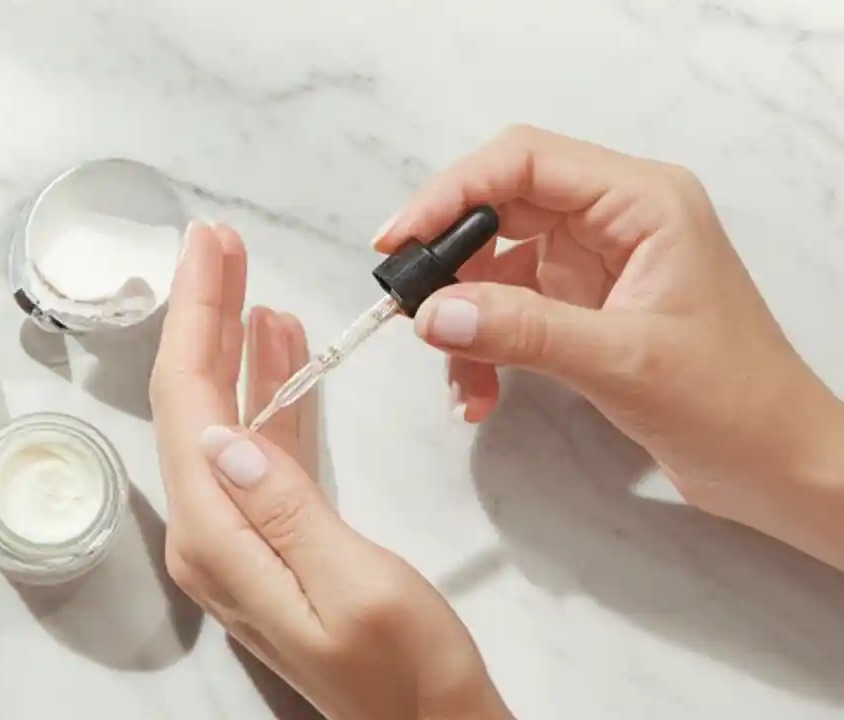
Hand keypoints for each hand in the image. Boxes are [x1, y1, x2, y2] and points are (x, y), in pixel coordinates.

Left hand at [149, 222, 511, 719]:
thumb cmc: (408, 672)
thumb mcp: (357, 587)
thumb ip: (285, 509)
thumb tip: (224, 437)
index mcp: (219, 540)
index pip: (188, 406)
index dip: (195, 319)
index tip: (208, 252)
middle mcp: (210, 534)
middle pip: (192, 400)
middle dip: (204, 315)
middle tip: (218, 244)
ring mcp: (237, 535)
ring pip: (223, 415)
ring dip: (234, 346)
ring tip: (246, 279)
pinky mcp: (270, 535)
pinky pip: (257, 446)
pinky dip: (268, 392)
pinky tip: (280, 352)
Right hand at [375, 125, 843, 568]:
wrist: (776, 465)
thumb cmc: (732, 402)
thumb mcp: (622, 360)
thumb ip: (524, 331)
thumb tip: (433, 314)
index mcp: (641, 202)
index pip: (524, 162)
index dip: (452, 192)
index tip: (398, 243)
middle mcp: (615, 219)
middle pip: (501, 208)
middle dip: (449, 262)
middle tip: (407, 310)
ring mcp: (596, 263)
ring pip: (496, 266)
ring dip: (465, 320)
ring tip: (459, 381)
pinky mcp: (583, 306)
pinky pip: (508, 310)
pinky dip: (484, 349)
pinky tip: (480, 395)